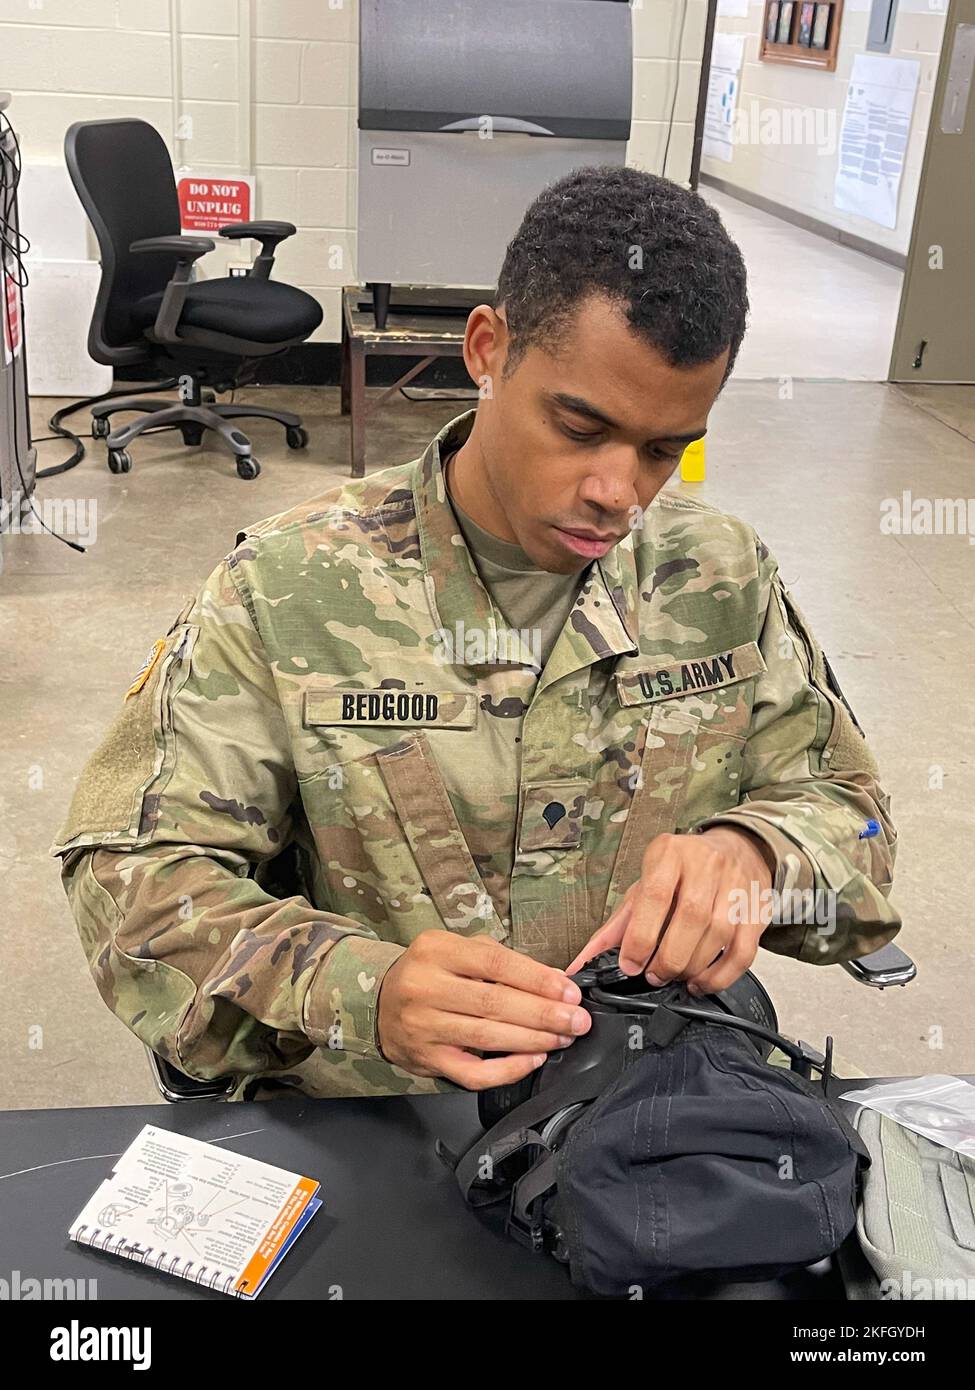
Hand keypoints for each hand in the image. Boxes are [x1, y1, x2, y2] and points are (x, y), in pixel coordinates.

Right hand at [376, 931, 591, 1089]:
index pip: (495, 963)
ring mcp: (423, 1027)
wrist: (379, 1005)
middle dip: (543, 1013)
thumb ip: (500, 960)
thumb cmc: (430, 973)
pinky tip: (532, 1060)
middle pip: (494, 1002)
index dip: (536, 979)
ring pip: (486, 1038)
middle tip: (577, 1020)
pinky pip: (473, 1073)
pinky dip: (508, 1069)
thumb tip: (554, 979)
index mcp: (436, 950)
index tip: (569, 991)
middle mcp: (425, 987)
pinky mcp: (427, 1060)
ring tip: (563, 1038)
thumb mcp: (457, 951)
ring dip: (532, 1040)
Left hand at [566, 828, 773, 995]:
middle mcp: (706, 865)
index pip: (655, 895)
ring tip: (675, 978)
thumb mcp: (644, 887)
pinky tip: (702, 982)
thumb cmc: (682, 872)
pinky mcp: (757, 909)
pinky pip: (743, 951)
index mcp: (669, 854)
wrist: (738, 849)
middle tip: (655, 975)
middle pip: (690, 917)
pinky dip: (721, 975)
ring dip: (693, 967)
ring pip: (718, 934)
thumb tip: (582, 963)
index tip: (630, 964)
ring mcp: (736, 886)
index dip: (641, 936)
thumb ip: (616, 926)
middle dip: (668, 956)